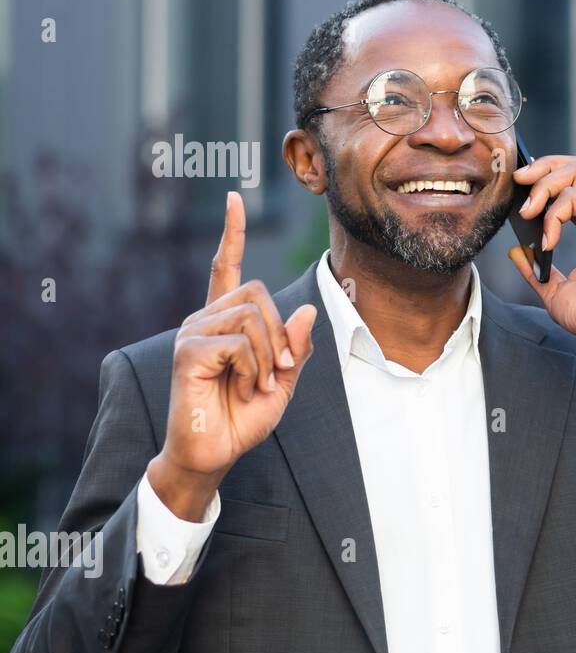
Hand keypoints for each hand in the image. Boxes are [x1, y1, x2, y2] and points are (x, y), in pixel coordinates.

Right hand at [148, 192, 316, 520]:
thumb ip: (296, 348)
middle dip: (280, 335)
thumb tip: (309, 310)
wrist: (215, 453)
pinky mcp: (189, 351)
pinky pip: (241, 343)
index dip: (231, 233)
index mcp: (225, 321)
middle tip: (276, 373)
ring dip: (268, 358)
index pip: (225, 267)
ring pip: (253, 317)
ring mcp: (193, 332)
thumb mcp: (283, 381)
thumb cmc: (244, 418)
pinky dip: (254, 369)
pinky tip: (242, 389)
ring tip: (256, 386)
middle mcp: (204, 319)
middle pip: (258, 293)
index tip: (232, 199)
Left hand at [508, 154, 575, 374]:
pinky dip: (552, 215)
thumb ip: (536, 270)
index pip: (573, 183)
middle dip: (544, 165)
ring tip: (528, 211)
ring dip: (544, 184)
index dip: (545, 177)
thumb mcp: (555, 291)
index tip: (519, 189)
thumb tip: (516, 251)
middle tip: (519, 180)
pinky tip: (547, 241)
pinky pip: (574, 198)